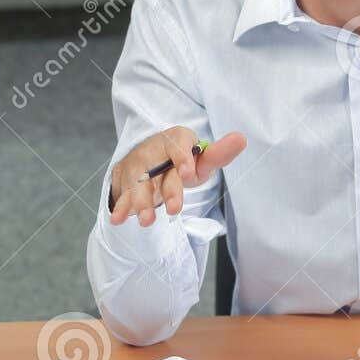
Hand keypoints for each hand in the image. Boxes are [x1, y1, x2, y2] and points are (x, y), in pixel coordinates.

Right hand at [108, 127, 246, 226]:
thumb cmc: (183, 161)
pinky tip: (118, 219)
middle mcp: (154, 150)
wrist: (153, 160)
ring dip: (141, 202)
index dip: (183, 158)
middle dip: (167, 190)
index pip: (178, 145)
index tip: (188, 172)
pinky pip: (123, 194)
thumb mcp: (202, 159)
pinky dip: (120, 207)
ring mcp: (138, 166)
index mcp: (176, 140)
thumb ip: (219, 154)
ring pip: (139, 184)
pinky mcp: (126, 181)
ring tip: (147, 221)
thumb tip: (241, 139)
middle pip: (158, 169)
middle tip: (176, 210)